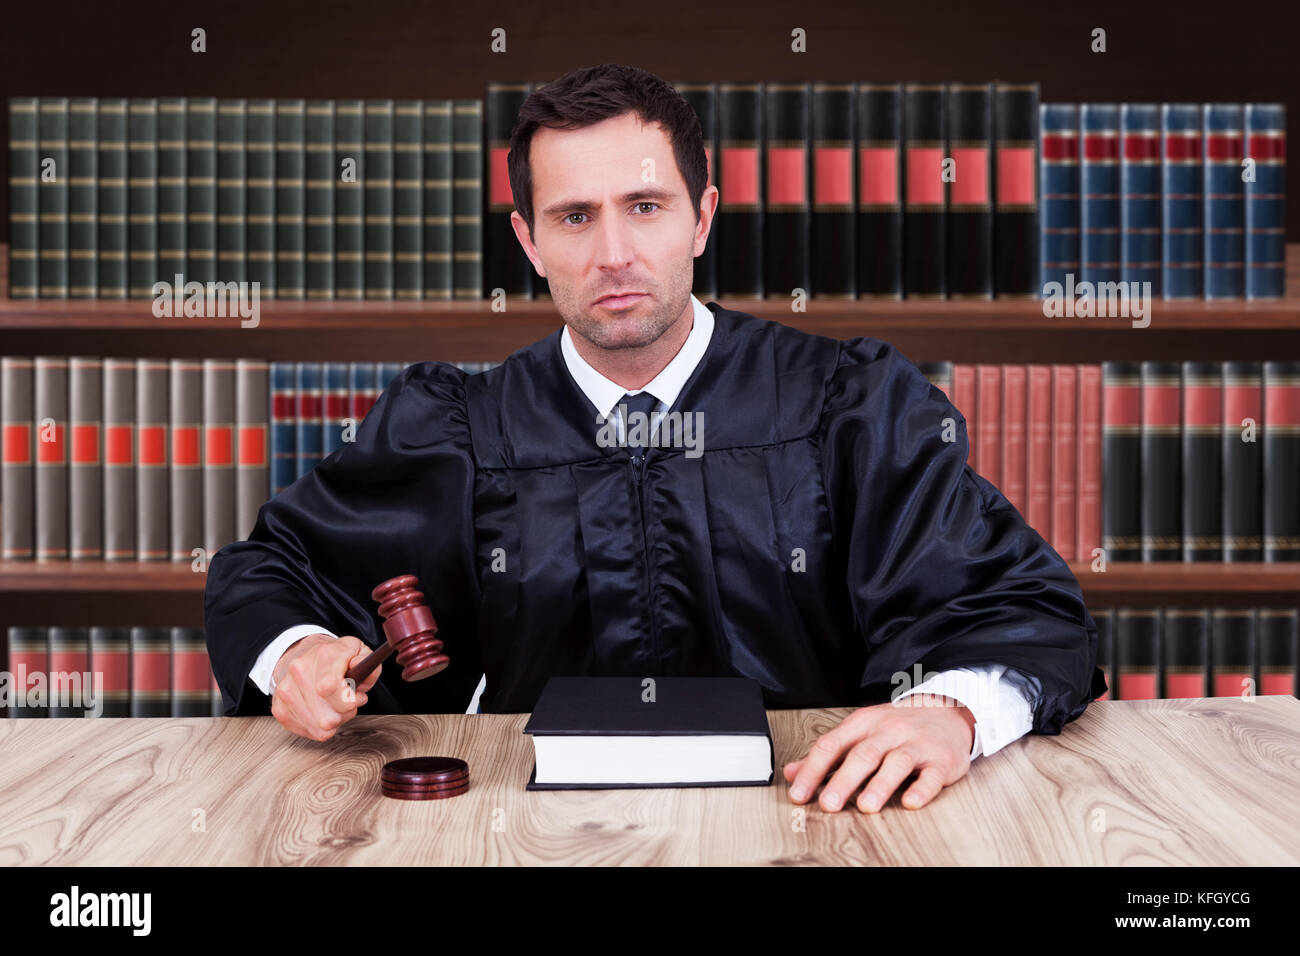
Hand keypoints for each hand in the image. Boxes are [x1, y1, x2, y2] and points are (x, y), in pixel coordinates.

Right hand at [269, 634, 380, 740]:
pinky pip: (309, 732)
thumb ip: (367, 662)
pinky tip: (323, 711)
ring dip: (334, 721)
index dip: (349, 701)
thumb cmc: (336, 657)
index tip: (358, 697)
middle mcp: (299, 671)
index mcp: (322, 655)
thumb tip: (360, 671)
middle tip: (348, 701)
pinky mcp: (279, 709)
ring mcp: (285, 691)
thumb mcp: (359, 651)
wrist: (305, 654)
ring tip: (335, 705)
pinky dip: (321, 726)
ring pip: (319, 728)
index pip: (329, 687)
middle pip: (327, 716)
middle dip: (345, 713)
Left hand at [783, 694, 975, 812]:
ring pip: (896, 762)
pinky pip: (931, 775)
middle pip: (863, 754)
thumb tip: (792, 773)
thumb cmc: (897, 727)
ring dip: (880, 785)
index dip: (813, 770)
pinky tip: (910, 802)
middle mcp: (888, 732)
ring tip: (866, 806)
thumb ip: (827, 754)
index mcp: (863, 724)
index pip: (832, 745)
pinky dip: (921, 789)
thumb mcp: (859, 732)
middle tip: (828, 804)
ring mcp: (916, 745)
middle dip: (843, 780)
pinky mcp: (941, 760)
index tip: (799, 794)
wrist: (947, 711)